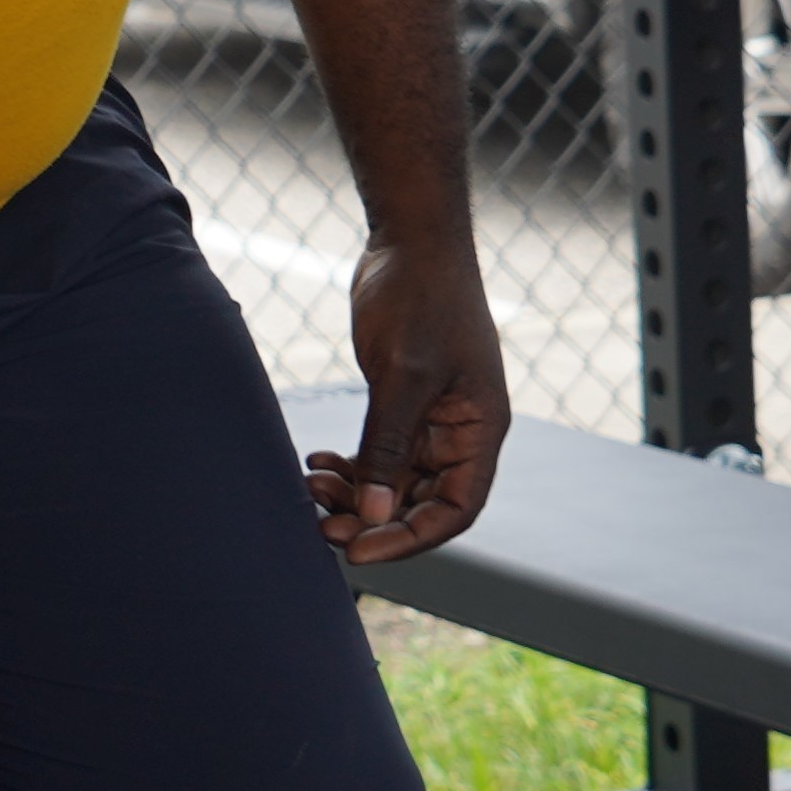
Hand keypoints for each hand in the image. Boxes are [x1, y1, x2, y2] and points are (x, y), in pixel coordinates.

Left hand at [307, 233, 505, 562]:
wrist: (411, 240)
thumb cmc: (421, 297)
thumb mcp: (403, 375)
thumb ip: (389, 446)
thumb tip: (374, 513)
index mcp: (480, 429)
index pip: (455, 509)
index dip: (410, 538)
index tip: (359, 550)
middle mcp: (460, 431)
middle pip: (420, 501)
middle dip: (372, 517)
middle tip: (322, 523)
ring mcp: (431, 417)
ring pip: (394, 480)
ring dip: (354, 492)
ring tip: (310, 487)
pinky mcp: (402, 400)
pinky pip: (379, 452)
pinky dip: (350, 465)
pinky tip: (317, 462)